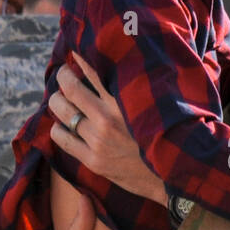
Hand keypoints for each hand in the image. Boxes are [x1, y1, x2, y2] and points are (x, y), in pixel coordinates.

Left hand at [49, 56, 167, 205]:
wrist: (172, 175)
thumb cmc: (164, 135)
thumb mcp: (156, 105)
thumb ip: (136, 85)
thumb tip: (119, 61)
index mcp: (125, 100)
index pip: (94, 69)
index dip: (79, 57)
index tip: (74, 54)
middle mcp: (108, 118)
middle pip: (70, 87)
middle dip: (63, 76)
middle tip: (64, 74)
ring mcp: (98, 140)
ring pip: (61, 110)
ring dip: (56, 100)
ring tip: (61, 98)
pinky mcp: (93, 160)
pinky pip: (61, 137)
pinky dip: (57, 127)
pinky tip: (63, 125)